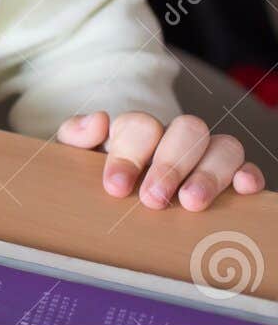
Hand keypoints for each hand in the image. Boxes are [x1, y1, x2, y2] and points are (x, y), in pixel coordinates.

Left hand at [56, 111, 264, 210]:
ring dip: (209, 173)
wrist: (119, 188)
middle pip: (187, 130)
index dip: (128, 155)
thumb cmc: (99, 173)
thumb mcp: (77, 155)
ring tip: (191, 203)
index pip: (140, 126)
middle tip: (153, 199)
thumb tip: (98, 121)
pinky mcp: (230, 173)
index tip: (116, 187)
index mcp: (138, 130)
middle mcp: (175, 136)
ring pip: (223, 145)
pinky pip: (246, 165)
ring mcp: (205, 153)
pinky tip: (243, 189)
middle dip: (170, 165)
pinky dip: (247, 174)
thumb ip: (76, 136)